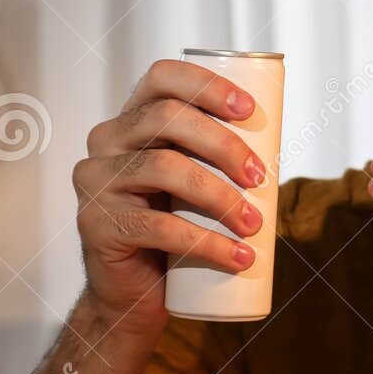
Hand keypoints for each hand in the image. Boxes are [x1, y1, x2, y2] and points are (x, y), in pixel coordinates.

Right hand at [73, 59, 267, 333]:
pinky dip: (208, 243)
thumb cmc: (170, 235)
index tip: (249, 110)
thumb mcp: (191, 188)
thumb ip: (212, 161)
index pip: (162, 79)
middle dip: (223, 144)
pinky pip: (159, 227)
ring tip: (253, 224)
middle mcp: (105, 142)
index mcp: (130, 122)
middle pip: (166, 118)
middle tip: (261, 177)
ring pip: (164, 167)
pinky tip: (238, 257)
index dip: (206, 85)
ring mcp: (95, 182)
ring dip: (221, 196)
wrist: (133, 294)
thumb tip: (277, 143)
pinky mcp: (96, 225)